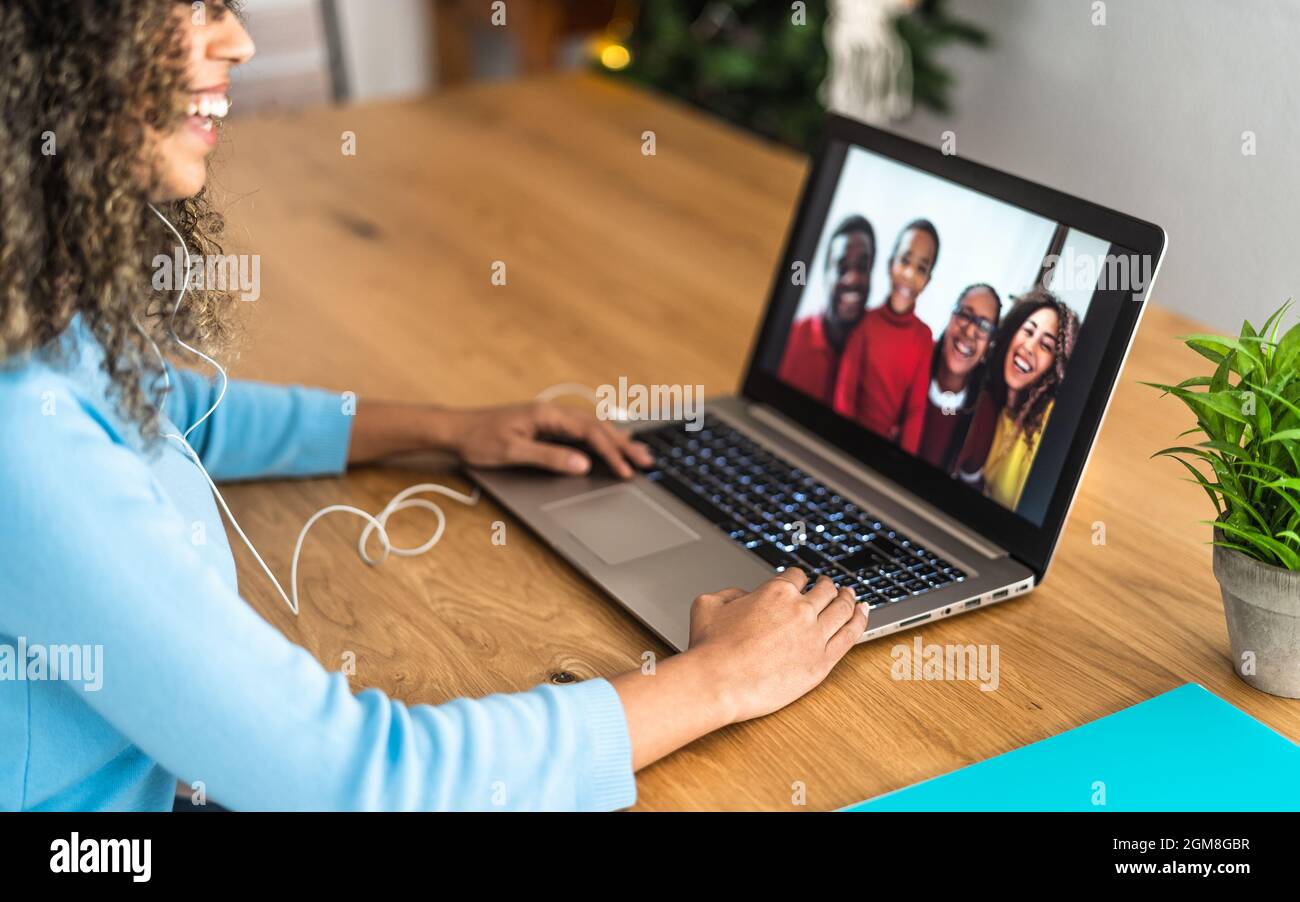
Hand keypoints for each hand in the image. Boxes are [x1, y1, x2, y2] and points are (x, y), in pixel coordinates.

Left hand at [444, 401, 653, 477]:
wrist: (455, 430)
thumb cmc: (479, 439)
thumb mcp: (513, 453)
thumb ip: (550, 457)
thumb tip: (582, 464)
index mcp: (547, 415)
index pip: (589, 433)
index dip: (610, 452)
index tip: (626, 469)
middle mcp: (552, 413)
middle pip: (596, 428)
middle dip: (623, 445)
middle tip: (647, 461)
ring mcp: (549, 419)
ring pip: (591, 428)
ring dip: (615, 441)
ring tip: (638, 452)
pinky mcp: (545, 427)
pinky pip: (579, 431)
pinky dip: (599, 439)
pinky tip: (609, 444)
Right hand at [686, 568, 867, 724]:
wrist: (718, 682)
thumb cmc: (709, 647)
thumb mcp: (708, 603)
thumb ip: (731, 593)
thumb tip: (745, 596)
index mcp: (776, 592)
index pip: (796, 577)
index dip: (798, 579)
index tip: (800, 583)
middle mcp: (800, 610)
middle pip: (825, 591)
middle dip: (828, 586)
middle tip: (831, 587)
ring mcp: (814, 636)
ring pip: (842, 610)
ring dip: (849, 599)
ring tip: (852, 596)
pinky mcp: (822, 663)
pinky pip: (850, 636)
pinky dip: (860, 621)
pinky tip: (863, 613)